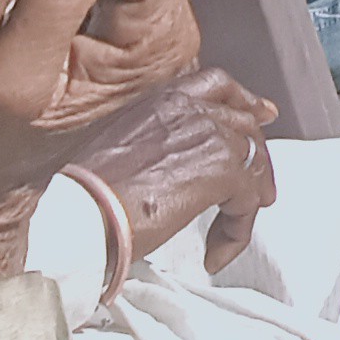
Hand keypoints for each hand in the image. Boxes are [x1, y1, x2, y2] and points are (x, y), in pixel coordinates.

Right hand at [65, 68, 278, 274]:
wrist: (77, 214)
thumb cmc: (79, 194)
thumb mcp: (112, 151)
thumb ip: (145, 146)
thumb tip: (154, 170)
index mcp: (160, 100)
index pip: (215, 85)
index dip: (243, 101)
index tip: (262, 114)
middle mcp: (189, 108)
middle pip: (243, 125)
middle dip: (256, 154)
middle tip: (260, 186)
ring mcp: (210, 134)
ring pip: (252, 162)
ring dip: (247, 200)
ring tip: (233, 231)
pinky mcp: (222, 170)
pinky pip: (248, 200)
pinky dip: (238, 231)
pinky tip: (217, 254)